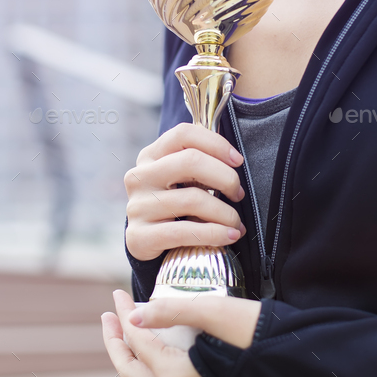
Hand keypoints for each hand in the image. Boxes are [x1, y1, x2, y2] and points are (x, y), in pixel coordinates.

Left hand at [101, 290, 261, 376]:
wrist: (296, 360)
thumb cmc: (258, 332)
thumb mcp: (214, 311)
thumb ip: (170, 312)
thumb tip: (135, 314)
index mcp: (176, 375)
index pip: (138, 340)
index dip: (124, 314)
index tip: (119, 292)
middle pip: (131, 370)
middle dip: (116, 341)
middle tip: (109, 315)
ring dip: (134, 353)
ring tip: (127, 326)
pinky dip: (153, 363)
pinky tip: (156, 343)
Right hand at [124, 123, 246, 261]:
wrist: (146, 242)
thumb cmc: (172, 205)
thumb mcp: (179, 179)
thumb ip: (198, 164)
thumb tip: (233, 161)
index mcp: (151, 156)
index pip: (184, 134)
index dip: (216, 144)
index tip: (237, 161)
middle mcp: (140, 177)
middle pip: (191, 161)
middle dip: (225, 177)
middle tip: (238, 193)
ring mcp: (138, 206)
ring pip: (192, 199)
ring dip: (225, 213)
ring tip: (236, 223)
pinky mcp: (140, 236)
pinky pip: (185, 232)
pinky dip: (214, 234)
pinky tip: (229, 235)